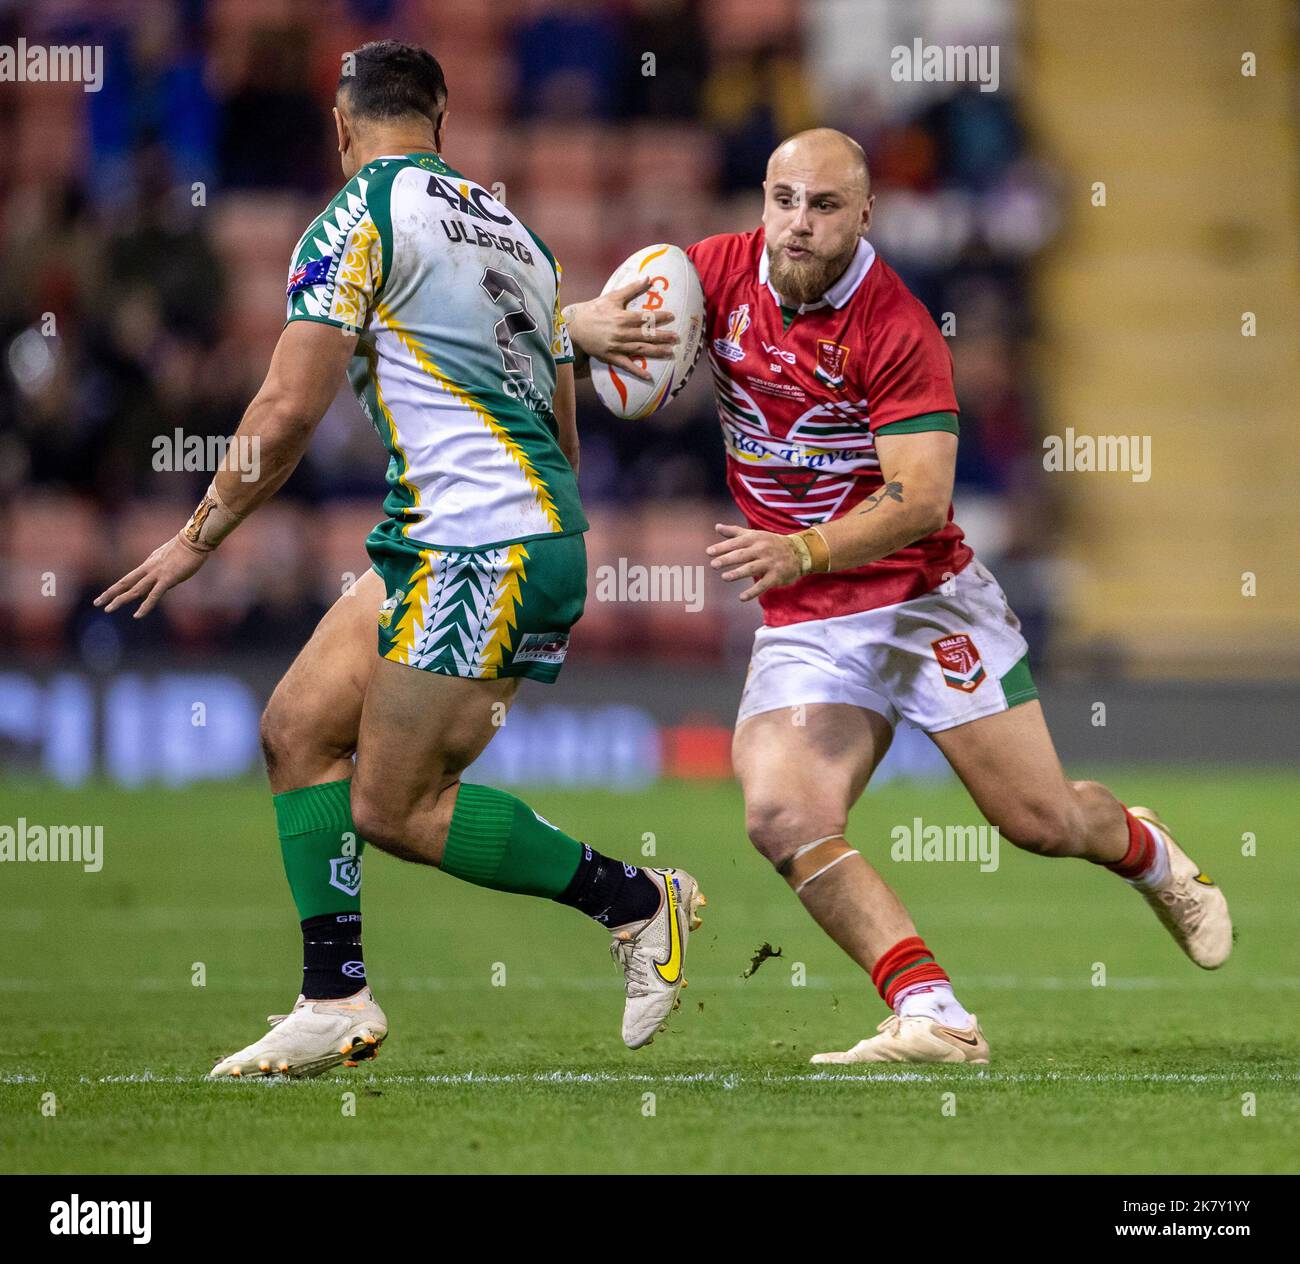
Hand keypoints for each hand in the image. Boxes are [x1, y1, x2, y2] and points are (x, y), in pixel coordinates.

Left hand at [94, 534, 209, 617]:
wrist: (194, 541)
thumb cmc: (187, 549)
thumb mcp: (170, 561)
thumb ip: (162, 574)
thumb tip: (159, 587)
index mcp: (149, 564)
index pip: (129, 579)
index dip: (116, 588)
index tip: (106, 595)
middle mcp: (148, 569)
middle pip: (125, 583)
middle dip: (110, 593)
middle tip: (96, 603)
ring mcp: (157, 574)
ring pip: (134, 589)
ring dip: (119, 600)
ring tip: (107, 609)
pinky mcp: (168, 579)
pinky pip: (154, 595)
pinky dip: (145, 606)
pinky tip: (137, 615)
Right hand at [566, 278, 677, 380]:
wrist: (574, 326)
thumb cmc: (594, 309)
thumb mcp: (612, 297)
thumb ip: (631, 289)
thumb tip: (648, 277)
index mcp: (622, 317)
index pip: (645, 317)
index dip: (659, 317)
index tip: (672, 316)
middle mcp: (621, 333)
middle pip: (646, 334)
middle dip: (663, 336)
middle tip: (677, 338)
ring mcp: (616, 346)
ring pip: (640, 349)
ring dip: (656, 351)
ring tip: (670, 352)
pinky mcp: (610, 357)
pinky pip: (626, 365)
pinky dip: (637, 371)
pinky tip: (649, 376)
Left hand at [707, 523, 802, 601]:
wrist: (799, 552)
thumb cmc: (771, 543)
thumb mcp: (754, 535)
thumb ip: (735, 532)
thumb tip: (717, 527)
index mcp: (755, 539)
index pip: (736, 542)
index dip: (722, 547)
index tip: (708, 552)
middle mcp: (762, 549)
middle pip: (742, 554)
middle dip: (728, 559)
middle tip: (713, 565)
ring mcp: (769, 563)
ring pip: (752, 568)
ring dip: (738, 573)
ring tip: (724, 577)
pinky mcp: (776, 576)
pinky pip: (763, 584)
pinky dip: (753, 592)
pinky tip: (742, 598)